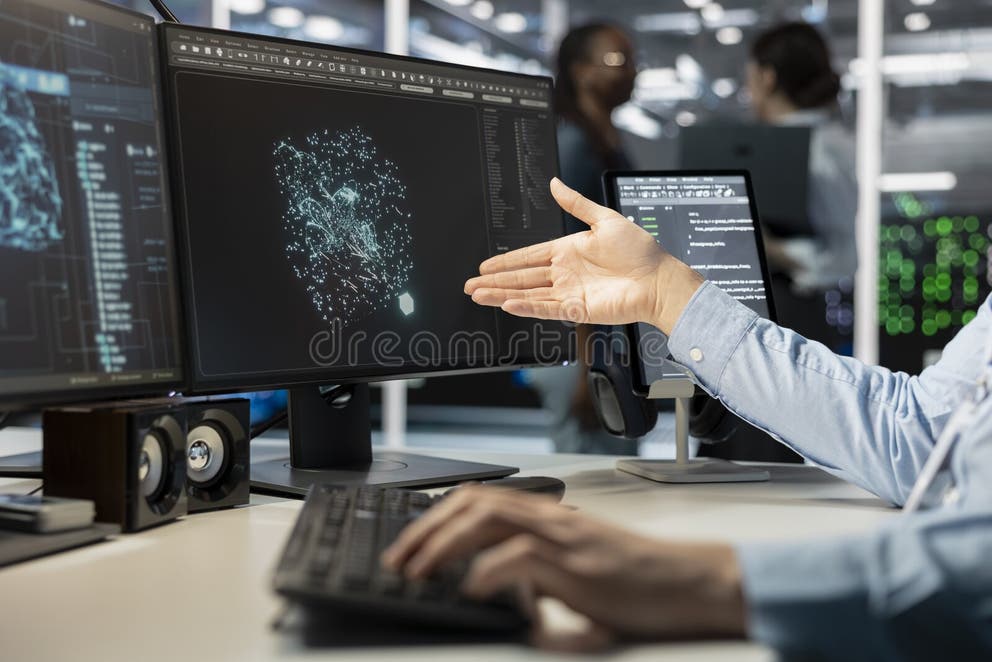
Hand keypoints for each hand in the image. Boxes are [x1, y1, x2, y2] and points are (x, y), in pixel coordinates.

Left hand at [381, 487, 746, 648]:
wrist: (692, 583)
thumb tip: (514, 612)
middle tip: (399, 559)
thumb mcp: (580, 583)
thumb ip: (544, 589)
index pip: (480, 500)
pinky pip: (521, 557)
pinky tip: (470, 590)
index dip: (437, 517)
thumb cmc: (642, 582)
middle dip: (426, 528)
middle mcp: (551, 519)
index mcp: (548, 519)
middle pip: (473, 502)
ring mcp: (563, 538)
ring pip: (488, 518)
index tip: (409, 546)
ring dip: (443, 543)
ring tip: (419, 570)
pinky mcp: (578, 564)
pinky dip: (488, 571)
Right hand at [464, 178, 703, 333]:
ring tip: (478, 295)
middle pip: (522, 277)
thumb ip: (577, 204)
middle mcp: (565, 273)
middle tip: (469, 285)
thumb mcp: (605, 220)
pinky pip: (546, 308)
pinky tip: (508, 304)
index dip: (505, 261)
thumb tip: (556, 184)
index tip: (484, 265)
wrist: (659, 279)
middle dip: (494, 281)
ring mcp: (569, 292)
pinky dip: (527, 307)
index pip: (529, 256)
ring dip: (502, 295)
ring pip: (528, 294)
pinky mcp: (577, 309)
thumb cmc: (640, 250)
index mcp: (568, 251)